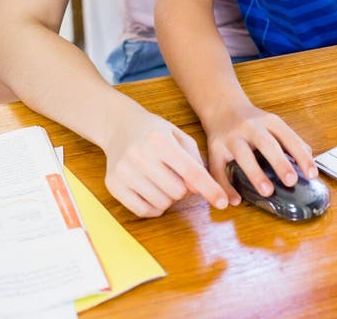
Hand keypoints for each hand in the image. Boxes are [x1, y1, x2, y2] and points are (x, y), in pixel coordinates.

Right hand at [103, 109, 227, 216]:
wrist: (118, 125)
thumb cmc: (153, 131)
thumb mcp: (178, 134)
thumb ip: (193, 159)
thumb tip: (198, 189)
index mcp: (160, 140)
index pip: (191, 171)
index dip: (209, 188)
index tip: (222, 202)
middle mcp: (140, 155)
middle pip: (178, 192)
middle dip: (183, 188)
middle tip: (175, 175)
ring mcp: (124, 172)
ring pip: (162, 204)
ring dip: (168, 197)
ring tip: (161, 179)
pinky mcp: (113, 185)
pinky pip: (143, 211)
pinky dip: (154, 206)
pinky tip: (152, 190)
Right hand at [204, 101, 317, 204]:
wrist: (221, 106)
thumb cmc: (252, 121)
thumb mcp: (272, 123)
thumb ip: (289, 140)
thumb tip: (309, 158)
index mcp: (269, 121)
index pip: (288, 137)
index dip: (301, 156)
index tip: (312, 174)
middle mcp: (250, 127)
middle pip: (266, 143)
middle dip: (279, 162)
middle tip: (291, 181)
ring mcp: (231, 137)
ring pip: (243, 154)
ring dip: (255, 173)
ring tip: (267, 191)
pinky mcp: (215, 148)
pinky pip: (218, 169)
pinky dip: (225, 185)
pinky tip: (235, 200)